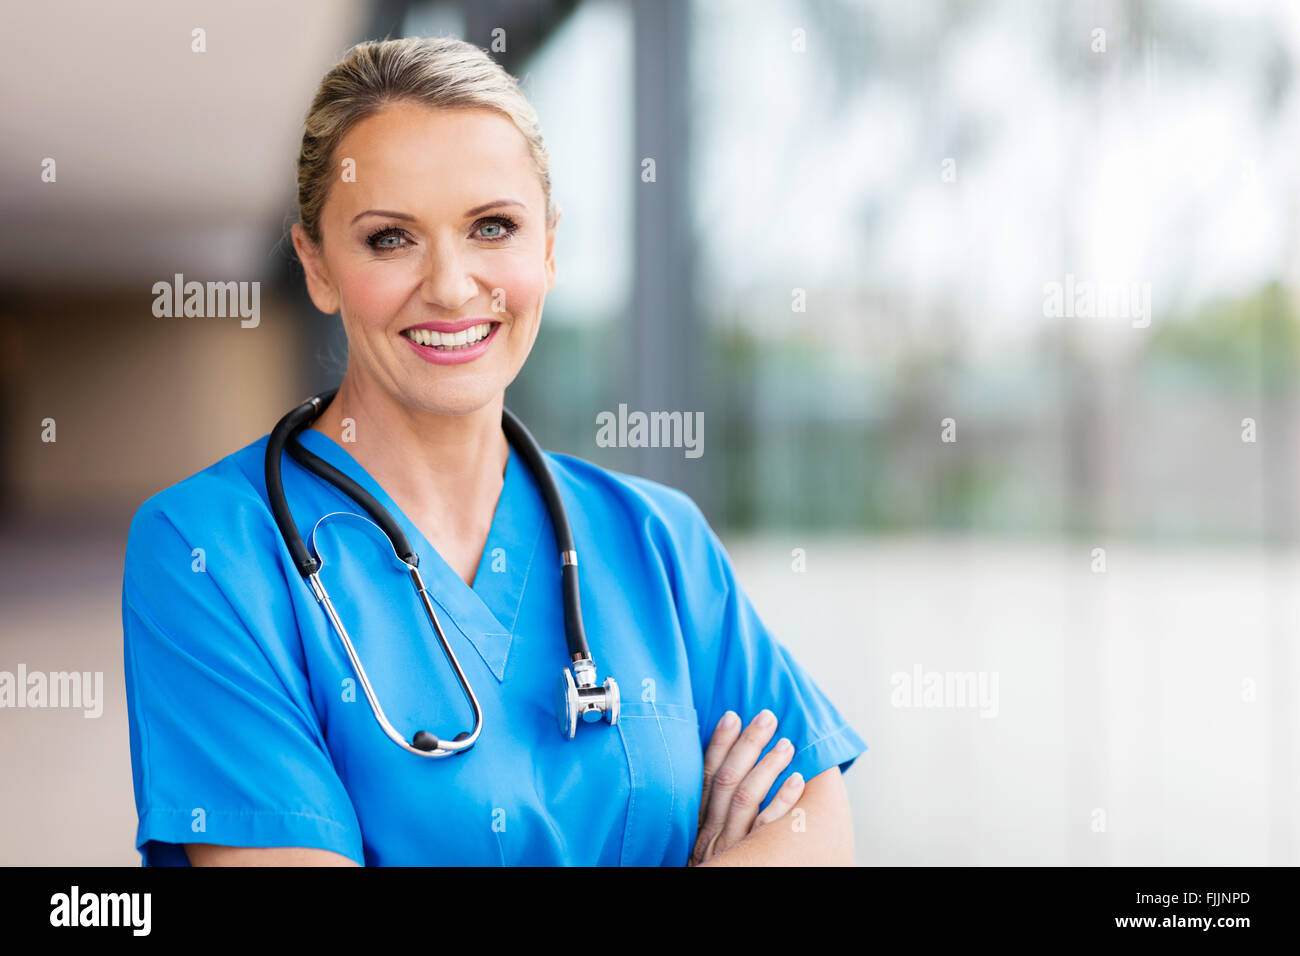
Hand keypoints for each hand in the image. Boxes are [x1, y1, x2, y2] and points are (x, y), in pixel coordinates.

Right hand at [688, 709, 805, 865]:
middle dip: (748, 744)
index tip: (732, 715)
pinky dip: (782, 801)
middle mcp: (714, 831)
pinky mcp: (755, 859)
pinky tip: (797, 780)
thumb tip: (725, 775)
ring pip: (747, 798)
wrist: (704, 891)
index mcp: (700, 823)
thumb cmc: (711, 871)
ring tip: (787, 743)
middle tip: (767, 717)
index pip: (707, 775)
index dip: (719, 744)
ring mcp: (734, 845)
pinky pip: (768, 828)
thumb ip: (710, 813)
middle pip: (728, 780)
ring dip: (768, 766)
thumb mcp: (703, 842)